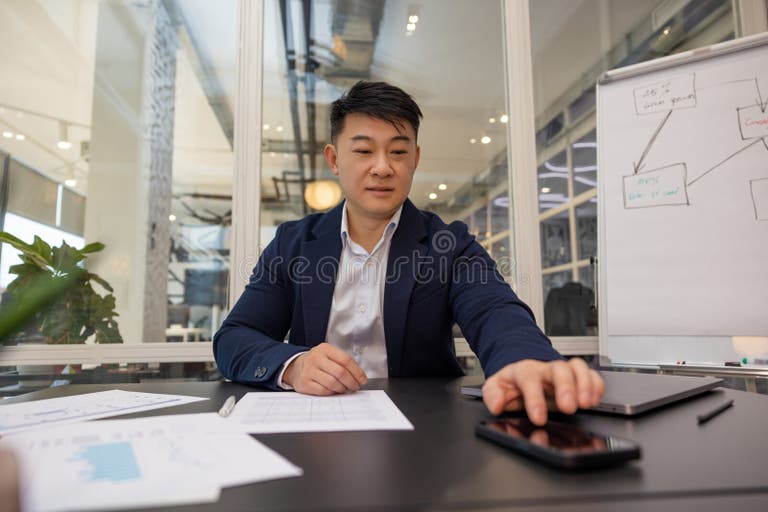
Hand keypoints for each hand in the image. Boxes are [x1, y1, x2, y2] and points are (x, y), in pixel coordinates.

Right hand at [282, 343, 367, 394]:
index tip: (362, 379)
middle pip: (340, 372)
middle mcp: (316, 358)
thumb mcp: (329, 355)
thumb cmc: (317, 362)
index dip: (357, 372)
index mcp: (325, 349)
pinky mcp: (305, 383)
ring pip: (333, 383)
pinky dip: (332, 392)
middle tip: (355, 386)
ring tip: (345, 388)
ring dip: (342, 388)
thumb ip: (343, 362)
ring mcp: (309, 370)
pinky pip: (324, 391)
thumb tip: (359, 376)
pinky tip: (334, 390)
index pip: (346, 360)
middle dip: (351, 382)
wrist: (296, 367)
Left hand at [482, 358, 603, 425]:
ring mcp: (562, 370)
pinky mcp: (576, 375)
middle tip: (569, 407)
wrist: (523, 371)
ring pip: (577, 368)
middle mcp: (545, 368)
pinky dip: (596, 385)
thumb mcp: (496, 387)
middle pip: (558, 370)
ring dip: (585, 384)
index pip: (529, 379)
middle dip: (566, 388)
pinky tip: (595, 399)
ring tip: (586, 403)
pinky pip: (591, 373)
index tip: (539, 418)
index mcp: (524, 370)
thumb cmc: (513, 382)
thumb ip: (493, 395)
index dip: (535, 399)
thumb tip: (496, 405)